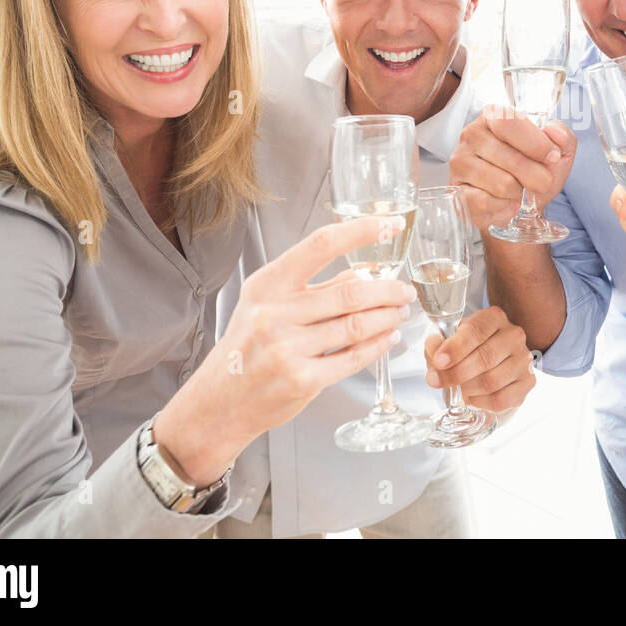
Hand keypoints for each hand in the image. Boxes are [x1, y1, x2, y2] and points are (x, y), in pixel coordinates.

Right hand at [155, 215, 412, 483]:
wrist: (220, 401)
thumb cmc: (246, 347)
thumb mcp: (266, 305)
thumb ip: (311, 288)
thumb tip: (359, 273)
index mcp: (267, 285)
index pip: (321, 245)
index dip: (361, 231)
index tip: (391, 224)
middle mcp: (275, 313)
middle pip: (351, 291)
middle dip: (388, 290)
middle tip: (405, 290)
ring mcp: (289, 349)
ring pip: (357, 325)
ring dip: (387, 317)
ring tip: (400, 312)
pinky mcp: (303, 380)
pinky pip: (353, 357)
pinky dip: (378, 346)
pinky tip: (388, 338)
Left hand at [424, 305, 536, 411]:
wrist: (489, 366)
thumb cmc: (467, 351)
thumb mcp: (448, 342)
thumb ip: (437, 345)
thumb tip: (434, 348)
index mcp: (494, 318)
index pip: (477, 330)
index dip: (456, 347)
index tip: (439, 361)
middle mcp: (513, 335)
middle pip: (485, 357)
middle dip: (456, 373)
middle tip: (436, 381)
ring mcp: (523, 359)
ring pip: (492, 380)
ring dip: (467, 389)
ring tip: (457, 389)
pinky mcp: (528, 382)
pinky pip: (501, 399)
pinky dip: (481, 402)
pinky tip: (473, 396)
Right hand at [449, 105, 576, 229]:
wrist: (519, 201)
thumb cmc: (534, 169)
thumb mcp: (557, 151)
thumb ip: (563, 137)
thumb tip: (555, 135)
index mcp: (493, 116)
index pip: (509, 123)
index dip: (535, 143)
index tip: (553, 158)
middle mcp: (472, 134)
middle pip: (509, 158)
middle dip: (536, 176)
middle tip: (543, 182)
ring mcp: (460, 162)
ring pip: (501, 184)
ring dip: (519, 193)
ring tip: (520, 191)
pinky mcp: (456, 189)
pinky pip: (485, 203)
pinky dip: (504, 208)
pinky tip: (507, 203)